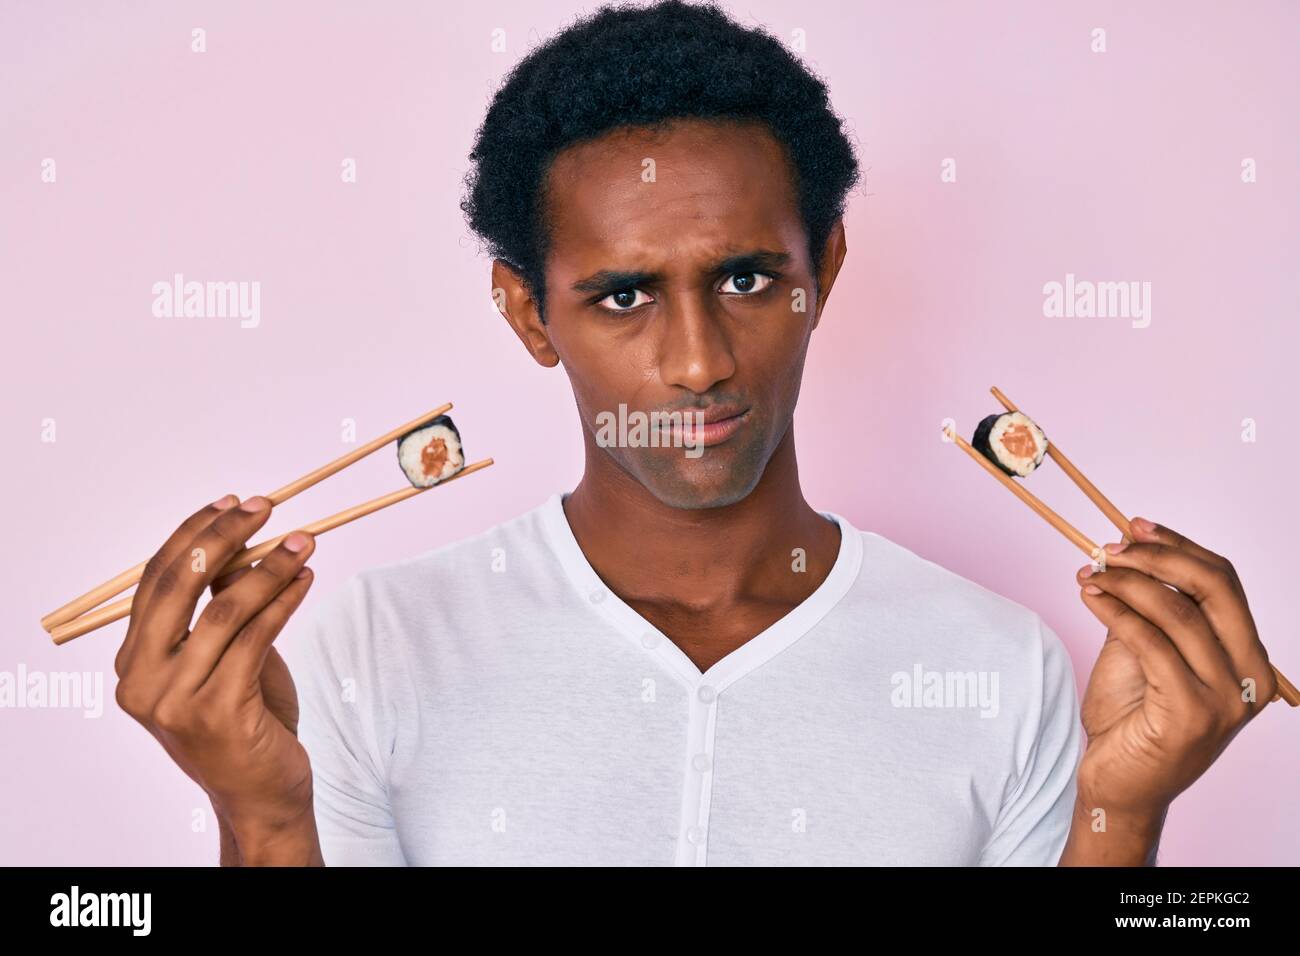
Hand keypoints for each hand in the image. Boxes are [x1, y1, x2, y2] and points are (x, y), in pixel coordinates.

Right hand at [113, 495, 319, 845]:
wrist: (259, 793)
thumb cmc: (244, 719)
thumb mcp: (224, 657)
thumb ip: (218, 608)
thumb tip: (240, 540)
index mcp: (132, 663)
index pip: (156, 579)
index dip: (194, 533)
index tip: (233, 502)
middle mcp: (141, 681)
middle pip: (179, 584)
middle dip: (226, 536)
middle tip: (267, 506)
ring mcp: (174, 700)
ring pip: (224, 610)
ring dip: (270, 567)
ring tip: (305, 542)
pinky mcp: (216, 711)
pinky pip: (255, 638)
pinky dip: (284, 601)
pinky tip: (306, 580)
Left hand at [1072, 517, 1274, 824]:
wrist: (1118, 785)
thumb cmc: (1130, 719)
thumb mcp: (1142, 652)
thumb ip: (1147, 609)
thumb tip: (1125, 550)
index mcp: (1247, 657)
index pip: (1224, 582)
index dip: (1178, 547)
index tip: (1135, 525)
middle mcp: (1250, 677)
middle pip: (1214, 588)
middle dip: (1157, 557)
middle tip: (1109, 547)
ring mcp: (1227, 699)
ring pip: (1178, 612)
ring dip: (1125, 583)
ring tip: (1088, 574)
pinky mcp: (1192, 714)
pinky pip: (1151, 643)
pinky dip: (1116, 611)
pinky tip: (1090, 598)